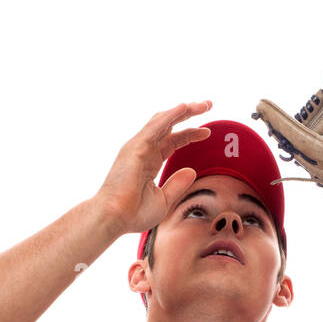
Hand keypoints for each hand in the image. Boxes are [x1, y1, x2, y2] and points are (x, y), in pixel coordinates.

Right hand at [97, 100, 212, 235]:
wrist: (114, 218)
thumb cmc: (133, 212)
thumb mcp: (163, 199)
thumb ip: (178, 184)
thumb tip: (192, 171)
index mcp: (149, 162)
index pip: (173, 141)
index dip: (190, 134)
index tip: (207, 132)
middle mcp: (143, 150)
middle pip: (169, 126)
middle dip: (188, 113)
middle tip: (208, 104)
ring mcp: (138, 147)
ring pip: (163, 121)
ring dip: (183, 110)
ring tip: (202, 104)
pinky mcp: (135, 148)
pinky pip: (155, 127)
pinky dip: (170, 116)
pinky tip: (184, 108)